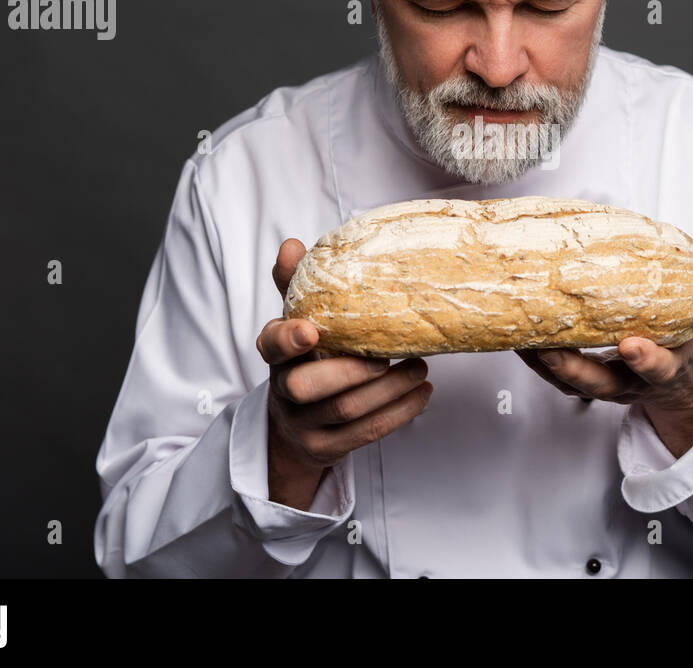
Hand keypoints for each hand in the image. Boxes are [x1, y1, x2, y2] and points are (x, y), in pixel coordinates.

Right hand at [255, 238, 433, 508]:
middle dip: (350, 370)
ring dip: (389, 389)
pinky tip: (421, 393)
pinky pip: (364, 433)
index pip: (271, 346)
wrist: (294, 431)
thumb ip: (296, 287)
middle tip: (388, 355)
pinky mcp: (327, 448)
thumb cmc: (305, 362)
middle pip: (305, 386)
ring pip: (344, 410)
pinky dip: (398, 412)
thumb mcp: (296, 325)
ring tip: (420, 368)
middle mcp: (284, 391)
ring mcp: (303, 424)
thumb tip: (292, 245)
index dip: (288, 338)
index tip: (311, 329)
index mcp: (276, 356)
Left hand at [516, 271, 692, 458]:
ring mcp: (605, 386)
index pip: (658, 370)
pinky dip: (535, 360)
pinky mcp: (584, 382)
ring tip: (518, 339)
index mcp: (666, 371)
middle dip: (576, 370)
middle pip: (600, 385)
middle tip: (551, 350)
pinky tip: (515, 336)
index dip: (645, 361)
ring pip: (569, 383)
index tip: (631, 346)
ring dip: (542, 364)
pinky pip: (555, 376)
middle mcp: (631, 384)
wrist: (683, 386)